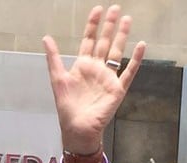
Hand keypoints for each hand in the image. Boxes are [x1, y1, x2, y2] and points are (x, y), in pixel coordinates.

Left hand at [43, 6, 144, 155]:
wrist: (77, 128)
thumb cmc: (67, 106)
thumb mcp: (58, 78)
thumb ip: (54, 57)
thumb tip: (46, 37)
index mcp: (83, 65)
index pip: (89, 40)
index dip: (93, 25)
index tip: (97, 10)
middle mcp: (97, 68)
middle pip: (104, 42)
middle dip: (109, 25)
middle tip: (116, 8)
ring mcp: (108, 77)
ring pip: (117, 52)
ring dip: (122, 36)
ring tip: (127, 20)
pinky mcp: (118, 88)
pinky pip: (129, 71)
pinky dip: (135, 59)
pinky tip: (141, 46)